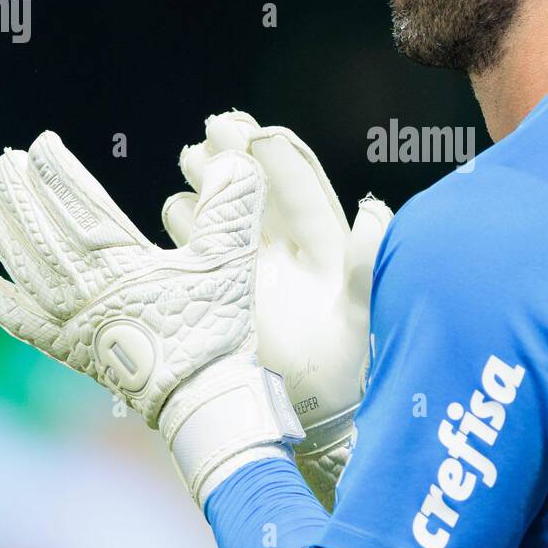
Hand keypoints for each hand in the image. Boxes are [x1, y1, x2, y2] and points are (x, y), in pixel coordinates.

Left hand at [0, 130, 303, 504]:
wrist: (200, 398)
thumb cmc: (214, 328)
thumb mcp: (232, 259)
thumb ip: (232, 204)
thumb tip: (235, 158)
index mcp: (120, 262)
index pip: (77, 205)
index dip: (56, 172)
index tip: (41, 144)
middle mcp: (86, 290)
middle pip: (40, 232)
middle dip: (19, 193)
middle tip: (5, 161)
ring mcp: (73, 323)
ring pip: (25, 270)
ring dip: (5, 233)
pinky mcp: (72, 352)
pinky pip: (27, 326)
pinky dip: (8, 305)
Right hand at [163, 112, 391, 508]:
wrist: (325, 418)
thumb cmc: (357, 365)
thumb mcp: (368, 313)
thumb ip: (369, 265)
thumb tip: (374, 209)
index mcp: (327, 249)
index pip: (300, 191)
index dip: (277, 159)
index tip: (252, 130)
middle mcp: (289, 254)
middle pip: (259, 194)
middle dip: (237, 159)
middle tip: (211, 129)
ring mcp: (255, 274)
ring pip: (227, 217)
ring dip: (208, 187)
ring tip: (187, 159)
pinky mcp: (227, 298)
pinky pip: (204, 253)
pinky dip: (188, 229)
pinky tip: (173, 208)